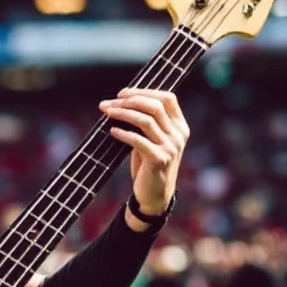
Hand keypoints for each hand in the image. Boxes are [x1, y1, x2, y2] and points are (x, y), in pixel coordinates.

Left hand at [100, 88, 189, 215]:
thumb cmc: (148, 164)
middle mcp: (178, 134)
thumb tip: (121, 102)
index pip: (167, 98)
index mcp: (180, 126)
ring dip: (123, 114)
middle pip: (154, 106)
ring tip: (107, 113)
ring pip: (146, 121)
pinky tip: (112, 131)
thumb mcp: (151, 140)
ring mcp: (171, 147)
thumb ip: (146, 122)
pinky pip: (139, 141)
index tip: (122, 93)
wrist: (154, 194)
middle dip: (129, 102)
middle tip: (108, 104)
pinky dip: (124, 134)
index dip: (144, 91)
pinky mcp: (160, 160)